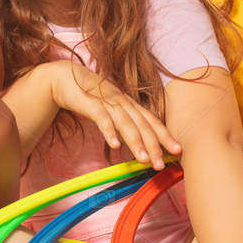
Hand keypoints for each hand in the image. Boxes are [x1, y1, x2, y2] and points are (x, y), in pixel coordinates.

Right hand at [45, 60, 180, 168]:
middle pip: (142, 125)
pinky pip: (102, 118)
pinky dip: (109, 131)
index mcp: (129, 105)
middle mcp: (122, 102)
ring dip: (136, 142)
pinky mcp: (90, 103)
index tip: (178, 151)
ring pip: (126, 123)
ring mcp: (107, 102)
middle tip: (162, 164)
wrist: (65, 78)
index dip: (165, 136)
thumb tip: (138, 143)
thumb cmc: (90, 97)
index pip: (151, 121)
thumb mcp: (111, 110)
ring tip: (143, 160)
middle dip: (154, 145)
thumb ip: (123, 123)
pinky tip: (115, 146)